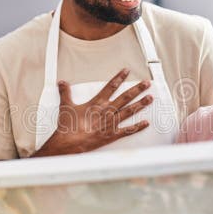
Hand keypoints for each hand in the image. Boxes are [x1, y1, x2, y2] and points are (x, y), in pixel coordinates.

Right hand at [33, 68, 152, 155]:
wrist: (70, 142)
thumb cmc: (68, 126)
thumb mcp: (66, 106)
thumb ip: (65, 93)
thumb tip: (62, 83)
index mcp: (97, 102)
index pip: (110, 86)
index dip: (119, 77)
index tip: (127, 71)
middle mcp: (107, 110)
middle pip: (125, 97)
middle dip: (137, 89)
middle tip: (147, 83)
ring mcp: (111, 123)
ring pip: (130, 111)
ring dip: (141, 104)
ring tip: (150, 98)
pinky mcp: (112, 135)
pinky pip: (128, 130)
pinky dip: (138, 127)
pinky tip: (146, 123)